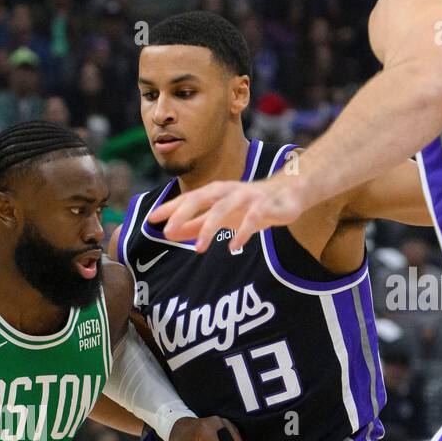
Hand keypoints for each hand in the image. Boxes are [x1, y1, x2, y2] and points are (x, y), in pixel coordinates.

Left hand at [149, 173, 308, 254]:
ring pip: (224, 208)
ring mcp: (248, 197)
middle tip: (168, 232)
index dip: (170, 208)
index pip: (188, 199)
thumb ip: (195, 224)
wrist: (289, 192)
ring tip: (198, 248)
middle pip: (202, 198)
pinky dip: (242, 233)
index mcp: (216, 193)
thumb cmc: (249, 205)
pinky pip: (252, 219)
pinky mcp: (266, 206)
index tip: (152, 220)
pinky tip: (233, 247)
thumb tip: (169, 233)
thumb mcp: (220, 216)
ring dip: (209, 227)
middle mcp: (229, 192)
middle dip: (183, 213)